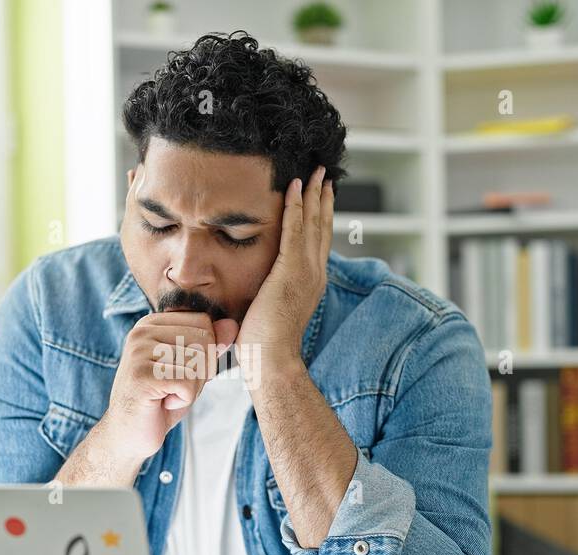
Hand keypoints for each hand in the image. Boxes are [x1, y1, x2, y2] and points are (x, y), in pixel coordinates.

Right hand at [96, 311, 239, 459]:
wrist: (128, 434)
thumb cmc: (160, 401)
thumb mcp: (191, 370)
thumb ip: (210, 346)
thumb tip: (232, 325)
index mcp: (151, 324)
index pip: (203, 323)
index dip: (206, 353)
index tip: (179, 371)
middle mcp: (142, 332)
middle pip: (204, 340)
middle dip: (200, 372)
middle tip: (173, 387)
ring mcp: (139, 352)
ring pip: (198, 363)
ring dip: (191, 389)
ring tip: (166, 395)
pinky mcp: (141, 376)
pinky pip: (188, 384)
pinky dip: (183, 400)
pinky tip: (162, 403)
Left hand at [236, 166, 333, 375]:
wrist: (271, 360)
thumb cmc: (263, 345)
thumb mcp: (269, 310)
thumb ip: (267, 293)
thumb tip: (253, 288)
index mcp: (310, 282)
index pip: (317, 242)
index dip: (320, 217)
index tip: (321, 196)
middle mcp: (314, 273)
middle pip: (322, 227)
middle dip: (323, 199)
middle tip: (324, 174)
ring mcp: (306, 271)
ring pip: (312, 223)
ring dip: (313, 194)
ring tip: (315, 171)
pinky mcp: (291, 270)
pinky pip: (294, 230)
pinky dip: (296, 206)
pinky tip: (295, 187)